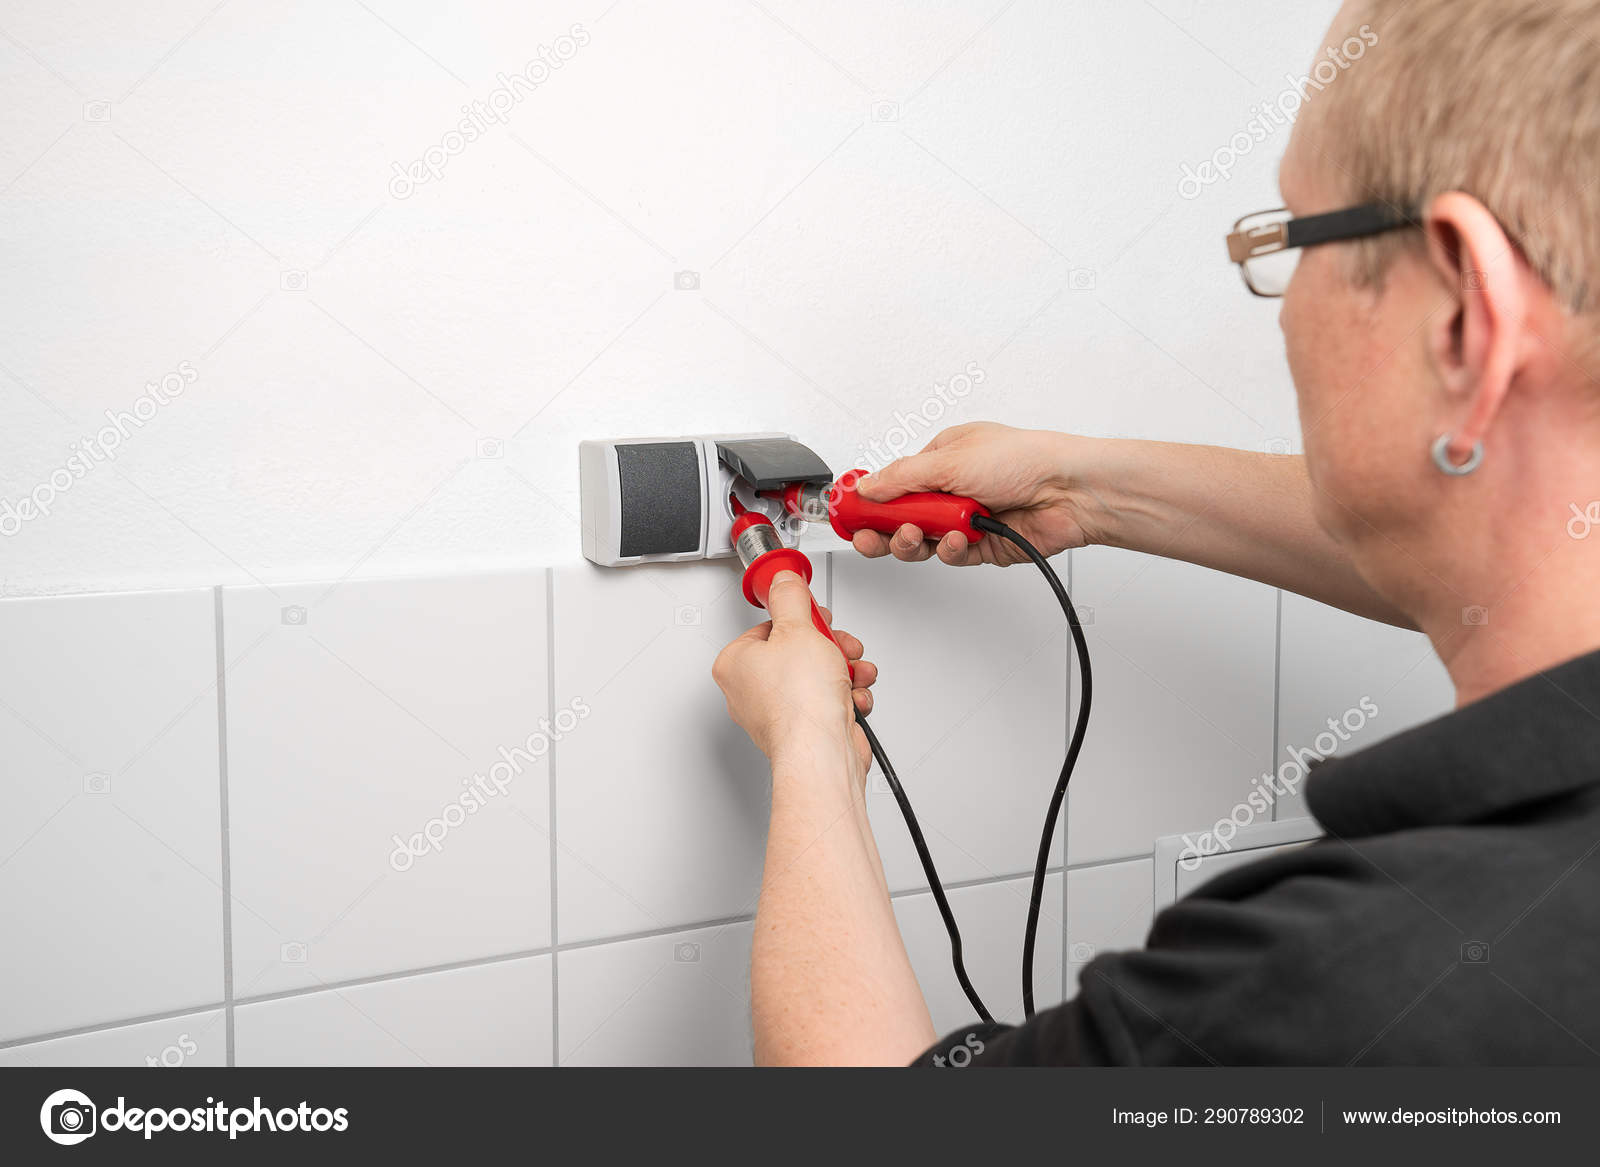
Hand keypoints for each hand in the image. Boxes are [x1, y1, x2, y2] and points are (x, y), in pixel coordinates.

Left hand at [712, 572, 878, 773]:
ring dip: (843, 669)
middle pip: (796, 651)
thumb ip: (791, 598)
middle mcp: (749, 691)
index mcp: (734, 664)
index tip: (816, 617)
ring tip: (852, 671)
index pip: (769, 627)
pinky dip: (845, 696)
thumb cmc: (799, 701)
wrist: (821, 750)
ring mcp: (776, 713)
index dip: (799, 619)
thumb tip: (783, 581)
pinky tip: (851, 695)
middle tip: (837, 645)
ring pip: (816, 676)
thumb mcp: (798, 628)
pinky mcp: (803, 730)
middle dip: (828, 646)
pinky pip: (826, 701)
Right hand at [853, 422, 1102, 565]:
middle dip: (884, 528)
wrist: (1069, 490)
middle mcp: (951, 489)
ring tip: (916, 535)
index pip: (891, 484)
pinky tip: (956, 539)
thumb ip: (901, 479)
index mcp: (940, 460)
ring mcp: (965, 519)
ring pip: (923, 541)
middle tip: (870, 535)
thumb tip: (867, 487)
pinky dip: (950, 549)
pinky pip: (951, 555)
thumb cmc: (1023, 459)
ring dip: (915, 540)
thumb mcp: (949, 460)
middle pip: (901, 517)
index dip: (868, 501)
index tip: (846, 514)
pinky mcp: (982, 546)